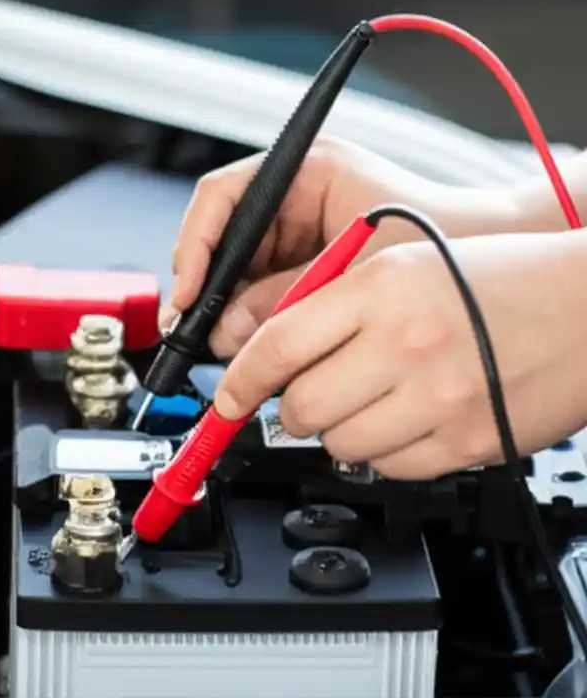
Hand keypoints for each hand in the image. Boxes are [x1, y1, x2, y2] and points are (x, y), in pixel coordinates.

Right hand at [164, 136, 527, 356]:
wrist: (489, 255)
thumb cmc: (443, 239)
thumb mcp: (356, 270)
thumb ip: (289, 298)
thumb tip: (231, 331)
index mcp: (306, 169)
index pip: (223, 196)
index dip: (196, 244)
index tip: (188, 291)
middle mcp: (291, 196)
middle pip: (220, 240)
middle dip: (206, 289)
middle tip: (198, 333)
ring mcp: (293, 230)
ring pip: (232, 272)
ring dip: (227, 311)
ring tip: (232, 348)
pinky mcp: (298, 265)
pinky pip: (256, 293)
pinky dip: (252, 321)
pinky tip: (254, 346)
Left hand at [213, 231, 586, 479]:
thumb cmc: (503, 279)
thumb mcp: (406, 261)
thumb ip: (333, 303)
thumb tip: (268, 353)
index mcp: (382, 290)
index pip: (277, 346)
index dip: (239, 380)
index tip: (226, 397)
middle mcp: (406, 344)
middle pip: (301, 407)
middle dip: (292, 408)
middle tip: (310, 394)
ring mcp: (439, 399)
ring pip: (340, 445)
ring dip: (340, 431)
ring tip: (374, 399)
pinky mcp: (467, 442)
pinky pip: (390, 468)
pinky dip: (386, 452)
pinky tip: (410, 417)